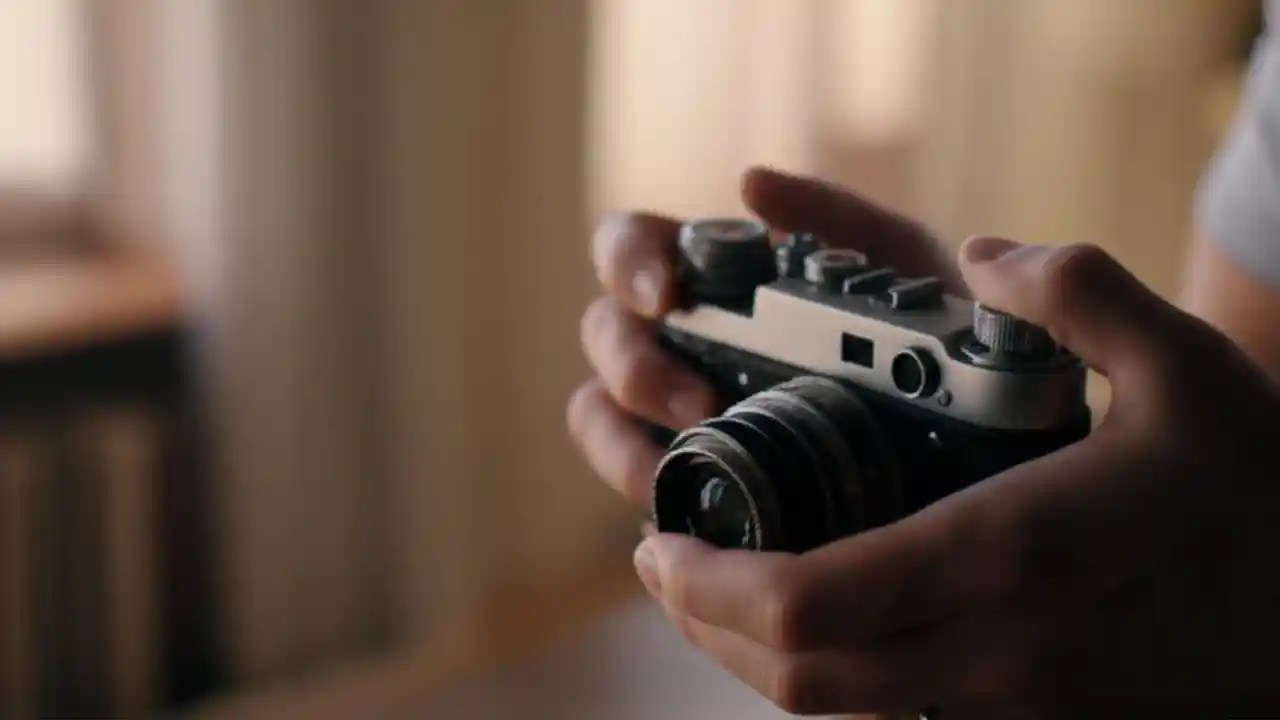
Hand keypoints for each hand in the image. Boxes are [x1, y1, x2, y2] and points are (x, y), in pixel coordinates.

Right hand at [568, 167, 951, 506]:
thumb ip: (835, 216)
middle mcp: (674, 336)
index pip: (628, 246)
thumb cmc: (924, 335)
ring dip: (623, 438)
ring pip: (595, 411)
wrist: (969, 438)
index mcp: (711, 274)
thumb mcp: (901, 262)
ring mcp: (667, 410)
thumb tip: (750, 183)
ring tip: (684, 466)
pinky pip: (634, 481)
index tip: (665, 294)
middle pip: (603, 333)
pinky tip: (690, 514)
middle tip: (701, 402)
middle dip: (635, 366)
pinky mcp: (680, 475)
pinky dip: (648, 492)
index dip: (628, 261)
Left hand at [631, 238, 1279, 715]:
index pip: (809, 603)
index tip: (659, 537)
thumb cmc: (1253, 492)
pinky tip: (807, 616)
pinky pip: (885, 714)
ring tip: (707, 587)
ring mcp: (1005, 702)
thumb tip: (984, 255)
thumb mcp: (1191, 368)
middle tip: (663, 558)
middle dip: (703, 623)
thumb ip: (1082, 295)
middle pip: (796, 673)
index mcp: (1008, 555)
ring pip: (833, 707)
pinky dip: (821, 673)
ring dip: (746, 655)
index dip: (708, 584)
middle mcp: (992, 647)